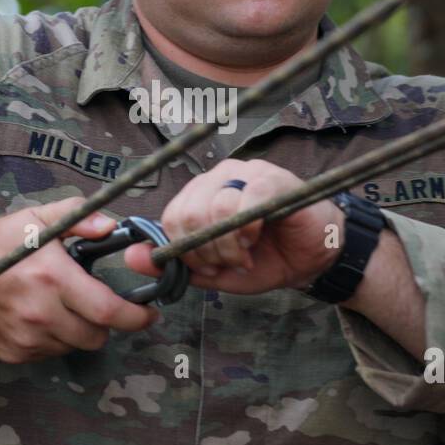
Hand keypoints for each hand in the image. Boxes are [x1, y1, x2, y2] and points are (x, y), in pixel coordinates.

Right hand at [0, 198, 158, 363]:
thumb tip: (112, 227)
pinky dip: (53, 340)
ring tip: (62, 306)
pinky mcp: (12, 353)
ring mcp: (26, 338)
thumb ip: (80, 219)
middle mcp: (41, 313)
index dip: (137, 317)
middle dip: (106, 323)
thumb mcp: (38, 220)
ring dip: (78, 331)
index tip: (150, 313)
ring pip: (74, 347)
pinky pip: (49, 354)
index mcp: (54, 279)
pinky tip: (40, 318)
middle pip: (97, 336)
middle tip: (98, 305)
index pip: (110, 312)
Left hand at [122, 158, 344, 294]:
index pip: (171, 217)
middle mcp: (218, 177)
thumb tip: (132, 257)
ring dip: (229, 246)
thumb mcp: (215, 271)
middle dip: (206, 252)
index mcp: (200, 194)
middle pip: (188, 214)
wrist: (312, 259)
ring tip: (245, 255)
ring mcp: (244, 173)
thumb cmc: (266, 259)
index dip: (184, 251)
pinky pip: (246, 201)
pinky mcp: (271, 178)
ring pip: (215, 208)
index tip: (208, 268)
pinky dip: (247, 231)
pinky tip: (256, 241)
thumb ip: (176, 263)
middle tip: (230, 263)